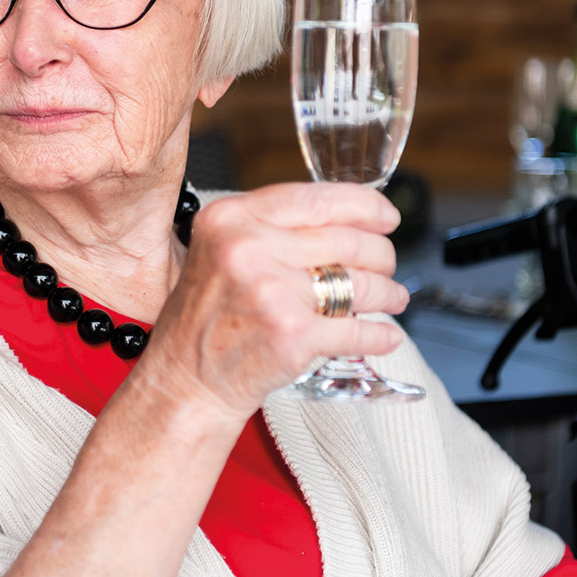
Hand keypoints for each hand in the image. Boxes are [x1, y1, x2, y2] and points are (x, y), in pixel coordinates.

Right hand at [139, 181, 410, 422]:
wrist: (185, 379)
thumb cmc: (206, 317)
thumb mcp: (221, 250)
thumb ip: (272, 227)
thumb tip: (348, 218)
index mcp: (230, 218)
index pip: (315, 197)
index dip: (363, 205)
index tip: (384, 216)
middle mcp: (247, 248)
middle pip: (347, 238)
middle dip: (380, 254)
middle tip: (386, 265)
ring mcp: (271, 291)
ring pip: (360, 282)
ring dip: (387, 292)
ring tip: (391, 298)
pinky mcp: (292, 334)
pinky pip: (358, 329)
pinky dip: (380, 335)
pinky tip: (384, 334)